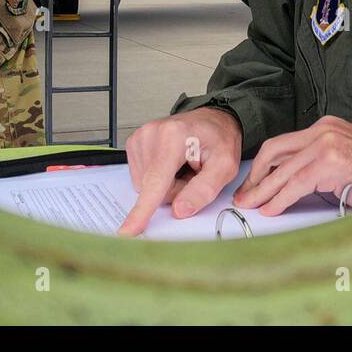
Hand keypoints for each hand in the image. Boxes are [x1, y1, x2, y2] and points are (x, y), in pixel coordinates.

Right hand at [118, 107, 242, 236]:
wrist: (213, 120)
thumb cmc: (220, 140)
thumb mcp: (225, 166)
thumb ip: (203, 190)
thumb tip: (179, 210)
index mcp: (174, 137)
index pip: (156, 182)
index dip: (142, 210)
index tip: (127, 231)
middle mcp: (151, 134)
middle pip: (153, 188)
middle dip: (175, 190)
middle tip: (193, 171)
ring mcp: (140, 137)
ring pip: (146, 186)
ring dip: (166, 184)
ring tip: (183, 165)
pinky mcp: (134, 143)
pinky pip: (142, 177)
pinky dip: (158, 177)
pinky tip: (171, 163)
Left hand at [234, 115, 351, 215]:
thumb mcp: (343, 164)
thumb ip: (317, 168)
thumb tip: (288, 188)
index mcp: (326, 126)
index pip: (283, 144)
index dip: (263, 166)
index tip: (253, 183)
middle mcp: (324, 129)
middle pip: (275, 151)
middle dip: (256, 176)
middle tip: (244, 195)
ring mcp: (328, 142)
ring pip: (284, 169)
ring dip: (264, 191)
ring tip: (251, 205)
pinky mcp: (333, 161)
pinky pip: (297, 182)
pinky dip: (280, 198)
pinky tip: (271, 208)